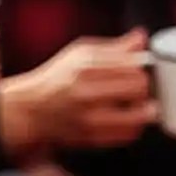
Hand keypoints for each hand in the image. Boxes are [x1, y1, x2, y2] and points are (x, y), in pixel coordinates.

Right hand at [0, 30, 155, 155]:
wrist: (31, 110)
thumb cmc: (58, 79)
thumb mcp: (80, 54)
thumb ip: (114, 48)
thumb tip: (142, 37)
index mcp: (85, 66)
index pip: (133, 66)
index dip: (143, 70)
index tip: (139, 72)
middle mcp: (87, 91)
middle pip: (140, 88)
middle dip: (144, 89)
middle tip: (138, 91)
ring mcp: (90, 117)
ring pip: (140, 115)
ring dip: (144, 110)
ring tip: (137, 106)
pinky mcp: (93, 137)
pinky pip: (130, 134)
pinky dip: (135, 127)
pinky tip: (127, 119)